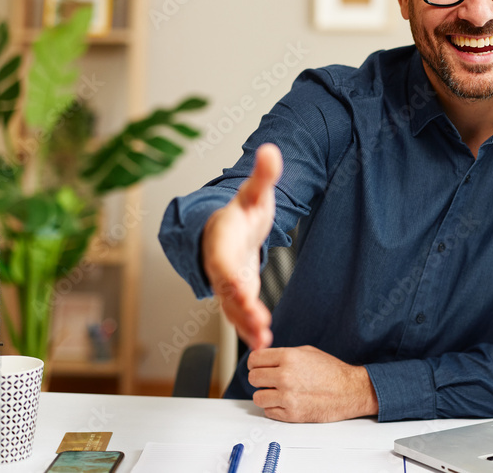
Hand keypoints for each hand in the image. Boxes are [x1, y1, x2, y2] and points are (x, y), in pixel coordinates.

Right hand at [201, 142, 282, 350]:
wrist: (226, 229)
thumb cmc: (239, 212)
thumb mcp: (254, 192)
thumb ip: (264, 174)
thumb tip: (271, 149)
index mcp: (222, 241)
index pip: (223, 261)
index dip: (230, 276)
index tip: (241, 288)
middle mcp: (221, 266)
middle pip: (228, 291)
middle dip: (242, 308)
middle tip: (258, 324)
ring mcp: (228, 283)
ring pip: (233, 308)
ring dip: (247, 325)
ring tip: (263, 341)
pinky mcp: (238, 295)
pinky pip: (241, 314)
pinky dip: (249, 328)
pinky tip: (263, 342)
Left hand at [248, 346, 378, 422]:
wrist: (349, 391)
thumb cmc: (331, 371)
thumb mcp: (307, 352)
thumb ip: (283, 355)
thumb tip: (264, 359)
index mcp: (289, 357)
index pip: (254, 359)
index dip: (255, 363)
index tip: (258, 366)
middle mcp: (285, 376)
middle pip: (253, 378)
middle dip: (260, 379)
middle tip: (269, 380)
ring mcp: (287, 397)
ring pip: (257, 397)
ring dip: (266, 395)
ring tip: (279, 392)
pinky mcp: (290, 414)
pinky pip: (268, 411)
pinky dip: (275, 408)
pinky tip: (287, 402)